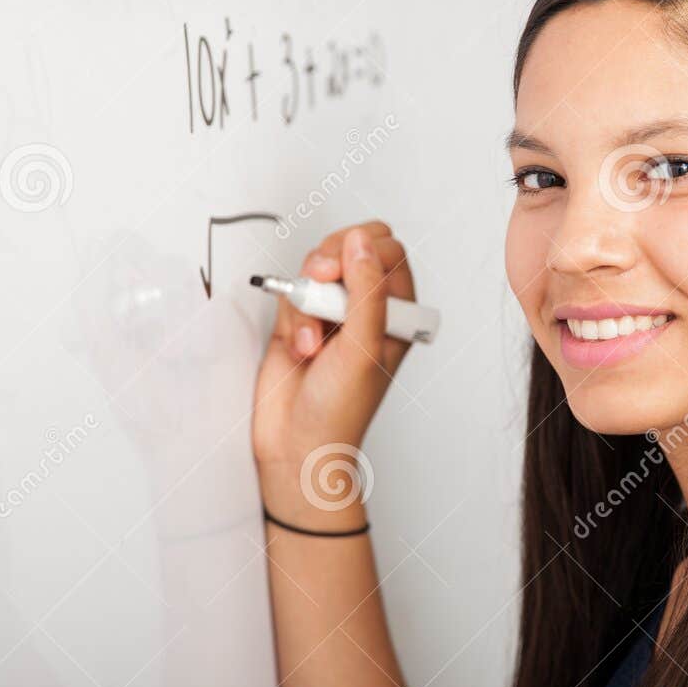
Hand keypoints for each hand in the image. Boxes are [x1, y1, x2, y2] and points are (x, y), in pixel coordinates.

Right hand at [251, 221, 414, 516]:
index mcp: (396, 313)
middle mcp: (366, 308)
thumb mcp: (364, 347)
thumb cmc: (341, 409)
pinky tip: (301, 349)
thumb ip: (366, 289)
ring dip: (308, 299)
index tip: (344, 272)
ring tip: (313, 338)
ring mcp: (332, 313)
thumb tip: (361, 241)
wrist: (298, 445)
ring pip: (315, 268)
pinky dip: (292, 317)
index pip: (388, 251)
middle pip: (350, 248)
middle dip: (329, 262)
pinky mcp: (300, 320)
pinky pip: (291, 292)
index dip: (364, 250)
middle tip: (321, 283)